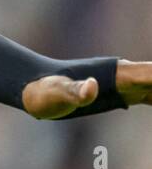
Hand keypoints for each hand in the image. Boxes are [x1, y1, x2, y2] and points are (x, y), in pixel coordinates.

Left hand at [22, 60, 151, 118]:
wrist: (29, 87)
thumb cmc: (42, 90)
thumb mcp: (58, 93)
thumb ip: (75, 91)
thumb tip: (91, 87)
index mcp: (115, 73)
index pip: (151, 74)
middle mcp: (123, 74)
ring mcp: (122, 84)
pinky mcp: (119, 93)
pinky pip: (149, 95)